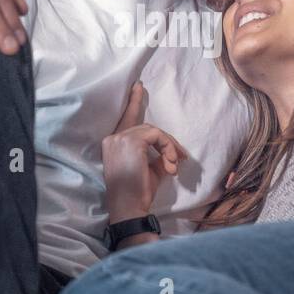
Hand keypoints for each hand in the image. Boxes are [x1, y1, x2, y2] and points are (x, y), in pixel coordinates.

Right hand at [101, 82, 187, 222]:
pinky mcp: (131, 141)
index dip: (133, 102)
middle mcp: (113, 138)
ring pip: (153, 131)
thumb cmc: (137, 193)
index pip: (126, 120)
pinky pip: (157, 136)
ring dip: (169, 147)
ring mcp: (120, 138)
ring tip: (174, 165)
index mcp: (113, 144)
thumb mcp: (148, 170)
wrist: (128, 206)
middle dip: (167, 141)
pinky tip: (171, 164)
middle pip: (147, 128)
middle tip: (181, 156)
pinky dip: (168, 148)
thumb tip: (172, 151)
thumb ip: (156, 155)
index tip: (138, 86)